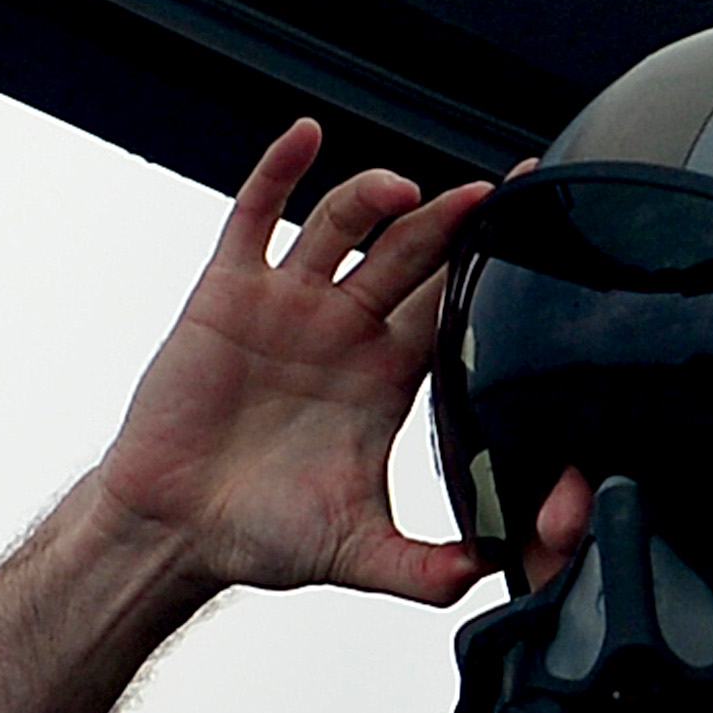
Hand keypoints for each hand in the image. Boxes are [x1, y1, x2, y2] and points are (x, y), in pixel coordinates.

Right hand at [93, 123, 500, 604]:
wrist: (174, 529)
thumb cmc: (262, 536)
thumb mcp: (355, 554)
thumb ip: (422, 569)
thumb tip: (486, 577)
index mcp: (385, 377)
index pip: (450, 306)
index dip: (490, 269)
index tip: (538, 232)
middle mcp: (345, 328)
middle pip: (410, 254)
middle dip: (453, 220)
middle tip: (497, 190)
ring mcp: (289, 303)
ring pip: (344, 226)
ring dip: (375, 197)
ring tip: (405, 191)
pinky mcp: (229, 292)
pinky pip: (257, 217)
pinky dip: (279, 170)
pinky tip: (306, 135)